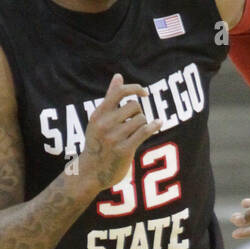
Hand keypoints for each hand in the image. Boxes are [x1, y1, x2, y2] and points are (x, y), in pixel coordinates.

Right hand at [80, 73, 161, 189]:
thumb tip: (118, 76)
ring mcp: (114, 138)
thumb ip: (110, 98)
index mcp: (98, 115)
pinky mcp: (124, 150)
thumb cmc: (97, 144)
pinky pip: (144, 132)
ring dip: (142, 125)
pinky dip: (154, 126)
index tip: (144, 93)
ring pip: (140, 119)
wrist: (90, 173)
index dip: (135, 89)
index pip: (119, 93)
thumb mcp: (98, 120)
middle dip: (138, 113)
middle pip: (134, 106)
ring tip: (134, 134)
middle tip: (133, 124)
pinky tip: (159, 123)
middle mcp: (105, 125)